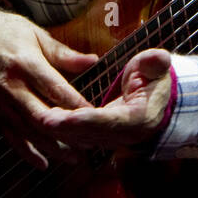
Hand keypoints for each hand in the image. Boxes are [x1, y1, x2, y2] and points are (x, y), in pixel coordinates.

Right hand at [0, 1, 97, 169]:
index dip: (76, 104)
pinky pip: (10, 137)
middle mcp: (11, 86)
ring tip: (75, 158)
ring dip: (51, 148)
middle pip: (41, 116)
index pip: (55, 88)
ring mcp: (0, 102)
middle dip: (66, 133)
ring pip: (28, 132)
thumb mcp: (37, 36)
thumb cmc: (9, 32)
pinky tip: (43, 164)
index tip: (97, 115)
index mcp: (25, 63)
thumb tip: (93, 61)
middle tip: (90, 144)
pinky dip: (26, 152)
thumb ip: (65, 54)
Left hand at [37, 49, 173, 150]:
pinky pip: (80, 139)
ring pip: (83, 139)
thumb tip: (158, 58)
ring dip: (61, 131)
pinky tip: (45, 125)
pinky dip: (63, 133)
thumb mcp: (157, 66)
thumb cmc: (154, 77)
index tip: (69, 116)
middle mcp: (126, 134)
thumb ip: (155, 63)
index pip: (111, 120)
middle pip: (92, 133)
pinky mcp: (104, 139)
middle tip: (43, 119)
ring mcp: (115, 140)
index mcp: (141, 118)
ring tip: (39, 119)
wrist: (159, 97)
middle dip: (67, 127)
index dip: (89, 119)